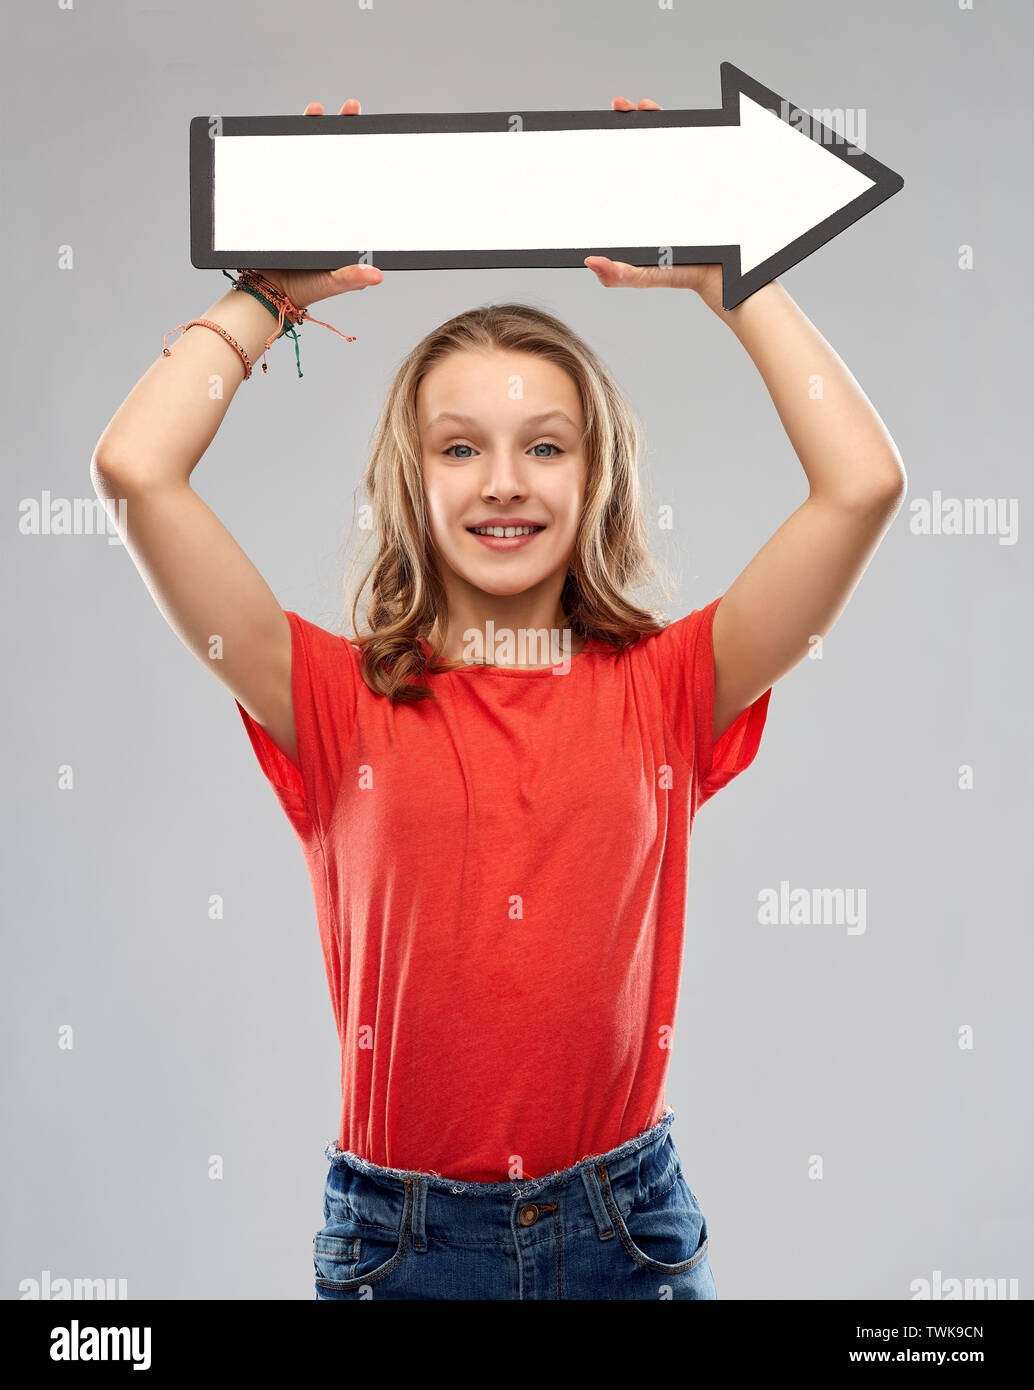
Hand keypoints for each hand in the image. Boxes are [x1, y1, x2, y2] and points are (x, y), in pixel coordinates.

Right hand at [249, 98, 383, 309]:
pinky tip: (284, 132)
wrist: (265, 291)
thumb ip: (350, 278)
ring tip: (318, 111)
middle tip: (350, 110)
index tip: (373, 135)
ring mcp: (299, 196)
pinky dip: (282, 148)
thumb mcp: (330, 282)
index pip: (356, 180)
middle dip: (342, 132)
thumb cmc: (303, 288)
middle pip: (335, 161)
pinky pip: (281, 168)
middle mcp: (322, 204)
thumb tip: (377, 274)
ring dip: (311, 131)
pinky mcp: (277, 195)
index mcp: (340, 218)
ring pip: (308, 158)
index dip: (364, 157)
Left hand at [584, 97, 723, 302]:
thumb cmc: (683, 272)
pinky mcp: (706, 175)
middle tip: (619, 108)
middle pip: (641, 151)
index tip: (595, 135)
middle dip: (630, 125)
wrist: (725, 272)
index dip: (609, 153)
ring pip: (666, 143)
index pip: (622, 173)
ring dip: (654, 119)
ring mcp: (683, 179)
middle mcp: (661, 189)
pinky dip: (685, 128)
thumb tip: (590, 262)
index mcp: (642, 206)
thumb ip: (618, 274)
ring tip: (641, 106)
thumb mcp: (644, 275)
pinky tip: (673, 118)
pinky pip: (694, 146)